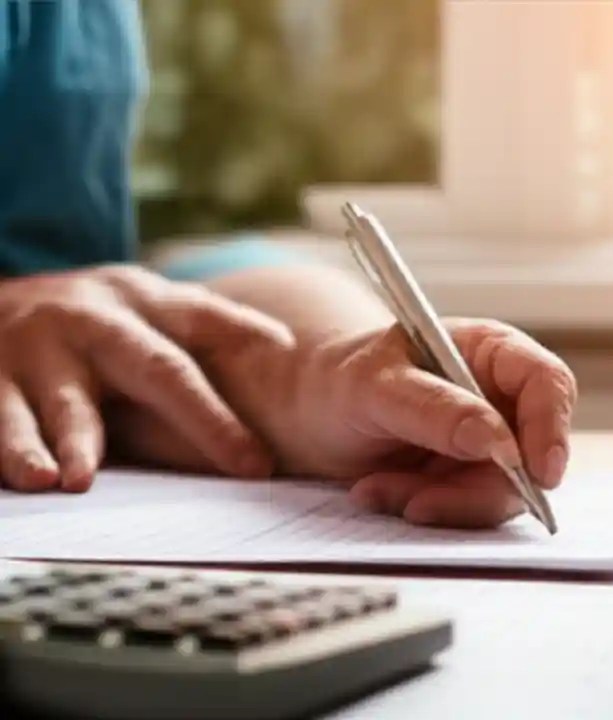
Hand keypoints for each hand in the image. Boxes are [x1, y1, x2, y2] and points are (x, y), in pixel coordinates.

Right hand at [0, 266, 291, 491]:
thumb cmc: (90, 320)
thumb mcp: (144, 305)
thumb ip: (208, 325)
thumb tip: (284, 345)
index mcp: (140, 303)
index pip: (207, 322)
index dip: (251, 340)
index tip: (291, 368)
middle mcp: (92, 324)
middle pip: (157, 370)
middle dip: (203, 416)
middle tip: (246, 460)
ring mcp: (34, 356)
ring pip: (59, 403)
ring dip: (74, 442)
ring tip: (74, 480)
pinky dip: (8, 454)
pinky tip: (27, 482)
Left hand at [239, 319, 575, 527]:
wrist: (304, 416)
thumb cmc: (339, 381)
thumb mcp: (377, 387)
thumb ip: (436, 411)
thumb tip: (496, 440)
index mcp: (490, 352)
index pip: (547, 383)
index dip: (552, 427)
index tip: (540, 474)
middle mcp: (498, 397)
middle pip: (533, 451)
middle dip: (478, 487)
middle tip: (422, 503)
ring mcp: (486, 442)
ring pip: (501, 490)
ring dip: (442, 502)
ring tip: (379, 489)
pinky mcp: (466, 480)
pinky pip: (468, 509)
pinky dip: (426, 508)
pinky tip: (381, 492)